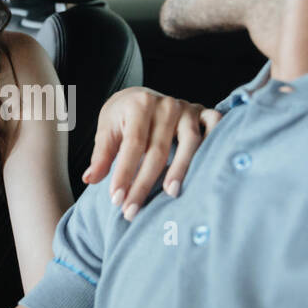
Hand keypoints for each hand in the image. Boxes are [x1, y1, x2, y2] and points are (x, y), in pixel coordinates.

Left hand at [84, 87, 220, 219]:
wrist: (140, 96)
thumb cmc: (123, 117)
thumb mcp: (107, 130)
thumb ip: (101, 155)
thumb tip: (91, 179)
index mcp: (139, 105)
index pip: (133, 145)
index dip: (125, 173)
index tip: (117, 199)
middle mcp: (166, 105)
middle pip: (158, 149)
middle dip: (144, 183)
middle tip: (133, 210)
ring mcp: (187, 108)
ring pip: (190, 142)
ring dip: (180, 169)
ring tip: (169, 194)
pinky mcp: (203, 113)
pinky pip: (215, 125)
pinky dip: (216, 141)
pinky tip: (208, 166)